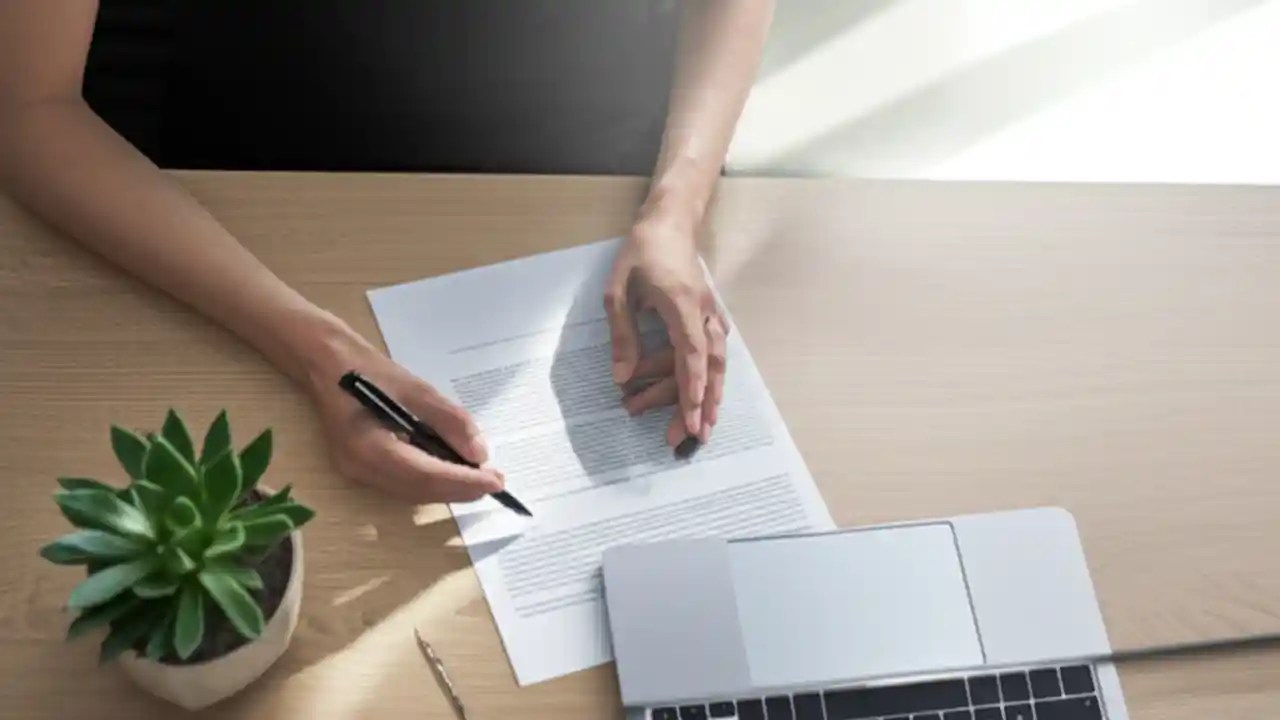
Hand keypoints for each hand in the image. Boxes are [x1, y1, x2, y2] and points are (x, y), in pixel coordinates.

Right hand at [300, 322, 503, 502]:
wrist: (327, 364)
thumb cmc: (370, 371)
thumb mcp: (417, 389)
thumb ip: (450, 422)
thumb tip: (480, 454)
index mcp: (369, 447)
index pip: (425, 475)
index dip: (463, 482)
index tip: (497, 481)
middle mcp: (361, 468)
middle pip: (420, 490)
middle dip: (460, 489)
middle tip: (495, 482)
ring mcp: (358, 473)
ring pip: (412, 492)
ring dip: (448, 489)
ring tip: (479, 478)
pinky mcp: (362, 470)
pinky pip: (403, 484)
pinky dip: (432, 482)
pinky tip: (452, 471)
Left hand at [605, 213, 727, 447]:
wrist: (669, 223)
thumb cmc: (641, 253)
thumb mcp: (618, 291)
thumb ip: (622, 335)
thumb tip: (621, 378)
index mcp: (681, 304)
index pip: (691, 353)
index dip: (692, 387)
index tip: (693, 416)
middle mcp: (703, 312)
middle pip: (709, 365)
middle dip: (704, 404)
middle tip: (693, 437)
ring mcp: (711, 313)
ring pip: (717, 361)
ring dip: (712, 395)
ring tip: (706, 426)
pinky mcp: (710, 315)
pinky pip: (715, 351)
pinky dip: (712, 376)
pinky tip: (709, 395)